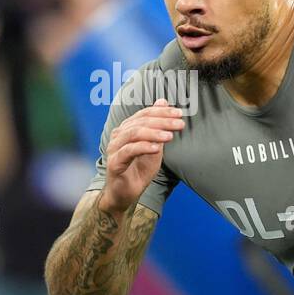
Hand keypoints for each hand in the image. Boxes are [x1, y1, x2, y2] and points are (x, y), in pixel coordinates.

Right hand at [99, 98, 185, 213]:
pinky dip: (143, 147)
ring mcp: (114, 149)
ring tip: (170, 136)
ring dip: (154, 133)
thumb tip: (162, 102)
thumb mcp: (154, 146)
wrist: (125, 193)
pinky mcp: (114, 163)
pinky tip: (156, 148)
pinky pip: (128, 151)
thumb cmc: (138, 169)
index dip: (162, 112)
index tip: (179, 113)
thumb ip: (158, 127)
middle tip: (179, 124)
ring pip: (134, 134)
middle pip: (140, 122)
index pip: (144, 114)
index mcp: (127, 128)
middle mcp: (118, 136)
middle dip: (162, 121)